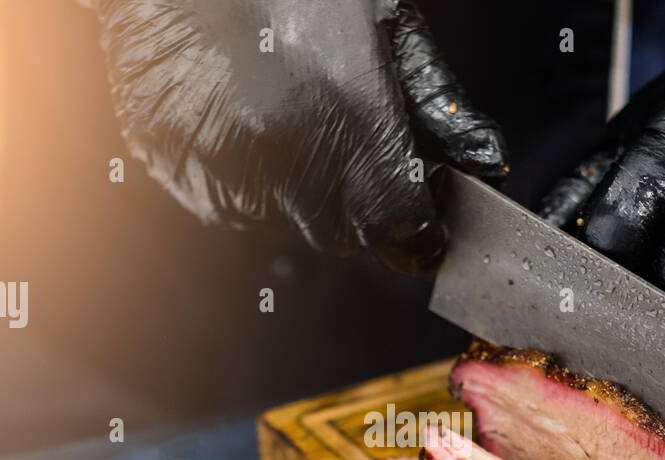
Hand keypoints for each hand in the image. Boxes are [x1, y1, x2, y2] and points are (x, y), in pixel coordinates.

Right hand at [94, 0, 506, 274]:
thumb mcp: (385, 21)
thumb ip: (436, 100)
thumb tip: (480, 158)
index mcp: (351, 118)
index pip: (403, 228)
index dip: (419, 230)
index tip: (423, 221)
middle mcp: (290, 159)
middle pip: (347, 232)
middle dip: (361, 201)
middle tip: (347, 138)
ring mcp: (231, 173)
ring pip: (291, 222)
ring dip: (304, 187)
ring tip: (290, 110)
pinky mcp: (184, 174)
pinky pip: (236, 205)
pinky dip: (252, 177)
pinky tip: (248, 114)